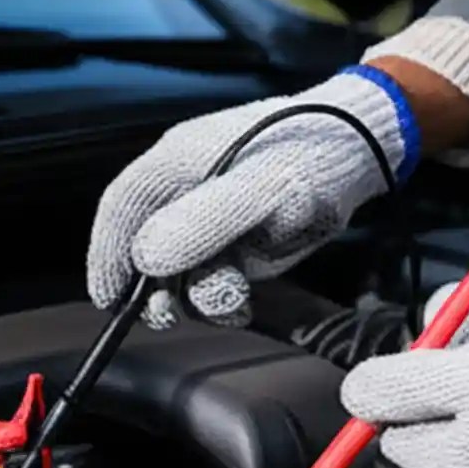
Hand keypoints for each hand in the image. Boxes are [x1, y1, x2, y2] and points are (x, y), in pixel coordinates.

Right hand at [86, 70, 413, 328]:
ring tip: (231, 300)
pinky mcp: (235, 245)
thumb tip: (147, 257)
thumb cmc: (309, 154)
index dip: (107, 254)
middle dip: (154, 288)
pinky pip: (212, 281)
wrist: (361, 151)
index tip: (108, 297)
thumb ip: (203, 222)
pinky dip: (223, 301)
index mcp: (175, 163)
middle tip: (166, 315)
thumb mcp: (258, 190)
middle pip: (145, 249)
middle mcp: (185, 194)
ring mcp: (211, 222)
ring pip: (180, 273)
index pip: (121, 208)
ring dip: (197, 298)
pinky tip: (242, 303)